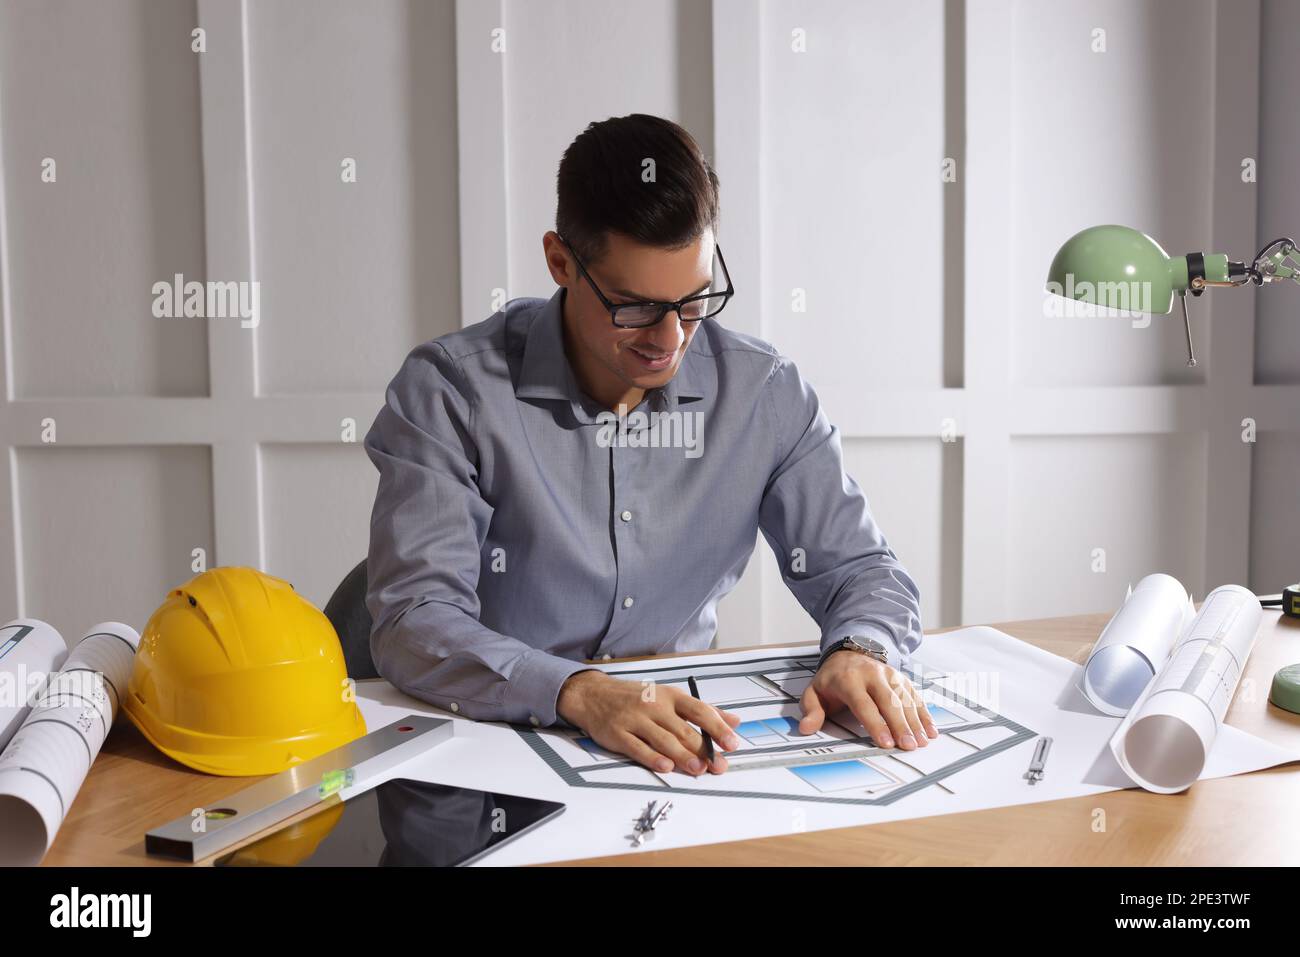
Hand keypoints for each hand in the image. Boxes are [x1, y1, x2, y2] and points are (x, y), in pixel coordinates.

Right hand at [557, 670, 742, 774]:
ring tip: (699, 769)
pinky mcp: (618, 733)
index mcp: (670, 696)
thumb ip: (702, 710)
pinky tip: (666, 766)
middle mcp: (654, 706)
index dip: (717, 727)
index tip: (732, 743)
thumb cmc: (636, 698)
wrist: (594, 694)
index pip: (699, 710)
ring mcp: (635, 719)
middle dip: (703, 749)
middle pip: (683, 729)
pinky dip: (652, 758)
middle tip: (718, 765)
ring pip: (663, 740)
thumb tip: (734, 721)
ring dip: (683, 756)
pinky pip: (637, 748)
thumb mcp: (670, 696)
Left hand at [799, 650, 937, 749]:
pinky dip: (924, 714)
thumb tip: (806, 728)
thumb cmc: (831, 679)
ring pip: (905, 699)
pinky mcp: (901, 679)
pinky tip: (930, 731)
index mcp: (848, 679)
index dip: (875, 724)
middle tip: (908, 746)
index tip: (885, 742)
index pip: (863, 703)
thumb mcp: (814, 692)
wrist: (848, 653)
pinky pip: (915, 696)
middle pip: (889, 701)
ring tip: (921, 743)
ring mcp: (889, 675)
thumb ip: (811, 710)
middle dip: (900, 725)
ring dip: (915, 722)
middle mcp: (872, 675)